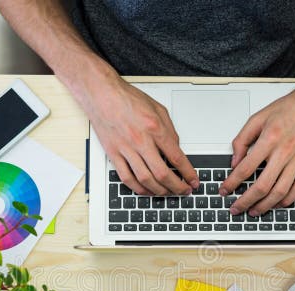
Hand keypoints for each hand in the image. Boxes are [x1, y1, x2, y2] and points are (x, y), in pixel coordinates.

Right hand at [83, 76, 198, 194]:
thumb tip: (176, 150)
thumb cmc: (127, 98)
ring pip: (145, 179)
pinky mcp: (113, 154)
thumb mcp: (158, 109)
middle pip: (162, 174)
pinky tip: (146, 190)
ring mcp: (126, 149)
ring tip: (168, 193)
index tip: (193, 182)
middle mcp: (141, 141)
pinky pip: (126, 178)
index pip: (177, 158)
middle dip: (177, 187)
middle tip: (183, 192)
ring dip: (159, 191)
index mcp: (155, 128)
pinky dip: (138, 188)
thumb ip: (170, 131)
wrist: (101, 94)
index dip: (188, 174)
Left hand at [219, 82, 294, 214]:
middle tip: (236, 208)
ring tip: (254, 211)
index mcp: (269, 139)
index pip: (246, 168)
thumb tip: (234, 161)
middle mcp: (285, 152)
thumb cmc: (289, 109)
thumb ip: (242, 140)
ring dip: (265, 206)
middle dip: (246, 201)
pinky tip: (277, 204)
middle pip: (262, 186)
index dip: (232, 183)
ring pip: (280, 192)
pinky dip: (286, 200)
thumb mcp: (258, 118)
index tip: (224, 190)